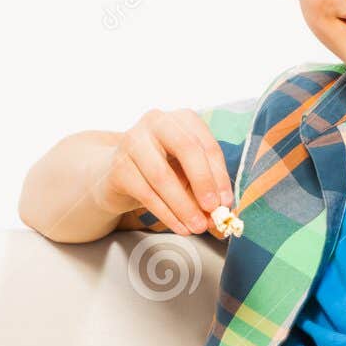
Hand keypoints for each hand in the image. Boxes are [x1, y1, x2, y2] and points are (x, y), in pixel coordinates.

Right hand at [91, 109, 232, 236]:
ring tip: (197, 227)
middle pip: (186, 149)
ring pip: (163, 176)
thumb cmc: (163, 170)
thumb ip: (206, 188)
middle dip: (203, 182)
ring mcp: (133, 142)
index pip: (206, 145)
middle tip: (213, 209)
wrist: (121, 175)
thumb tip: (223, 211)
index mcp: (182, 119)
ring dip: (184, 206)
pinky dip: (166, 214)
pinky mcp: (118, 167)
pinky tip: (179, 227)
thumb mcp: (188, 173)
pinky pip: (146, 194)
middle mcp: (156, 122)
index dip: (219, 175)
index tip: (226, 202)